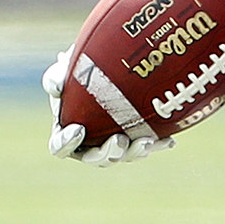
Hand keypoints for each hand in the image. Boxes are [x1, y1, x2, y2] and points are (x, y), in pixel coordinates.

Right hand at [44, 48, 174, 165]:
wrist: (106, 65)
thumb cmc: (79, 68)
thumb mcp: (65, 69)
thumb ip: (55, 77)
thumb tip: (56, 88)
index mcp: (66, 133)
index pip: (61, 147)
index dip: (67, 143)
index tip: (79, 129)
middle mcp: (89, 144)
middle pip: (96, 158)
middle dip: (109, 153)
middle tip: (120, 139)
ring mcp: (114, 142)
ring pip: (124, 156)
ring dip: (135, 152)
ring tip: (147, 141)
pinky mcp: (136, 137)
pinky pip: (146, 146)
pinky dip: (157, 144)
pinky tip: (169, 141)